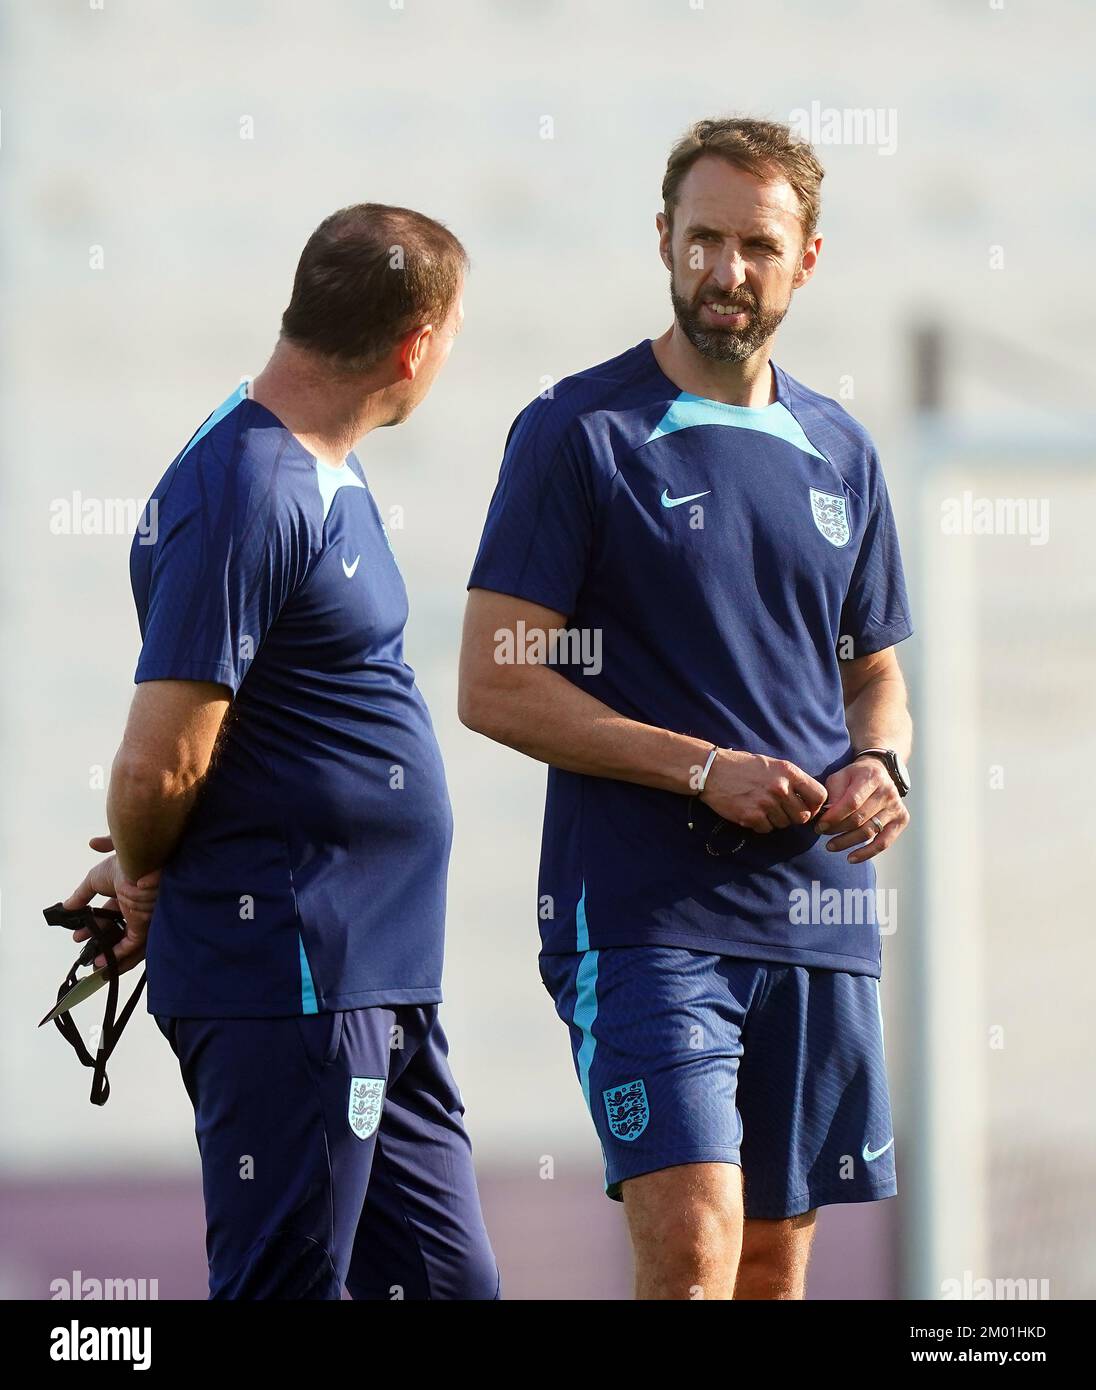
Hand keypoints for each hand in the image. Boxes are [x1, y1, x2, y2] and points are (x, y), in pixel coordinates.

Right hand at [62, 834, 159, 973]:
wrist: (136, 866)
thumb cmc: (120, 866)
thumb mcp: (95, 879)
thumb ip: (82, 894)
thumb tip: (66, 906)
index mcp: (126, 891)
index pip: (108, 912)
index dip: (92, 923)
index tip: (76, 933)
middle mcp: (135, 906)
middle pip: (116, 928)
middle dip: (98, 939)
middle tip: (81, 947)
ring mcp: (140, 917)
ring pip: (124, 940)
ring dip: (108, 952)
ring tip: (91, 962)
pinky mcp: (144, 926)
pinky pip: (131, 945)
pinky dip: (116, 954)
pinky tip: (101, 961)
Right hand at [700, 750, 826, 832]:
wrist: (712, 771)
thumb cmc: (743, 766)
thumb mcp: (773, 765)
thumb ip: (792, 780)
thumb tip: (810, 800)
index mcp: (789, 772)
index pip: (819, 796)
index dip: (815, 805)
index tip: (807, 807)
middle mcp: (780, 788)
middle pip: (803, 816)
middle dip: (793, 816)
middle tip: (780, 809)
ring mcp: (766, 803)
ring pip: (784, 824)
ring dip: (775, 820)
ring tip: (761, 807)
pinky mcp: (751, 816)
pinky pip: (766, 829)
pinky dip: (760, 825)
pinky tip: (751, 811)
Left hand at [815, 757, 908, 862]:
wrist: (880, 773)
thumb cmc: (854, 777)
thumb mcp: (840, 777)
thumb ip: (833, 794)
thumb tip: (827, 815)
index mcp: (871, 778)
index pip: (852, 802)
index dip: (834, 817)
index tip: (819, 826)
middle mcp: (887, 792)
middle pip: (860, 819)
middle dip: (837, 829)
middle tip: (822, 833)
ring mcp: (896, 807)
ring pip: (869, 832)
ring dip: (847, 842)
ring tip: (830, 846)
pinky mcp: (901, 820)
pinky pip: (884, 842)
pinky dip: (867, 853)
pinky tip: (851, 858)